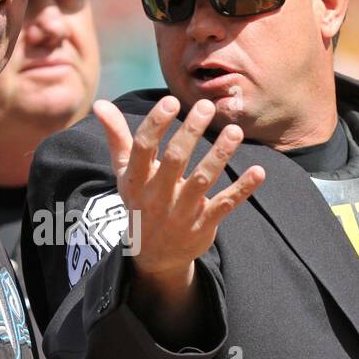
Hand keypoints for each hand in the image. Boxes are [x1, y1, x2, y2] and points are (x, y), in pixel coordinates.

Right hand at [92, 95, 263, 282]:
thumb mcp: (125, 174)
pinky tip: (258, 171)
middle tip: (207, 106)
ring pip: (202, 180)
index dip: (156, 124)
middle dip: (190, 132)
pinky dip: (242, 189)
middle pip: (175, 160)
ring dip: (219, 155)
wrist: (152, 257)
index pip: (143, 148)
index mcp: (136, 180)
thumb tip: (99, 104)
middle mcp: (157, 196)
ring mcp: (181, 212)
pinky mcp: (203, 225)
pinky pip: (225, 204)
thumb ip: (117, 138)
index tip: (171, 101)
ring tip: (234, 131)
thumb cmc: (140, 202)